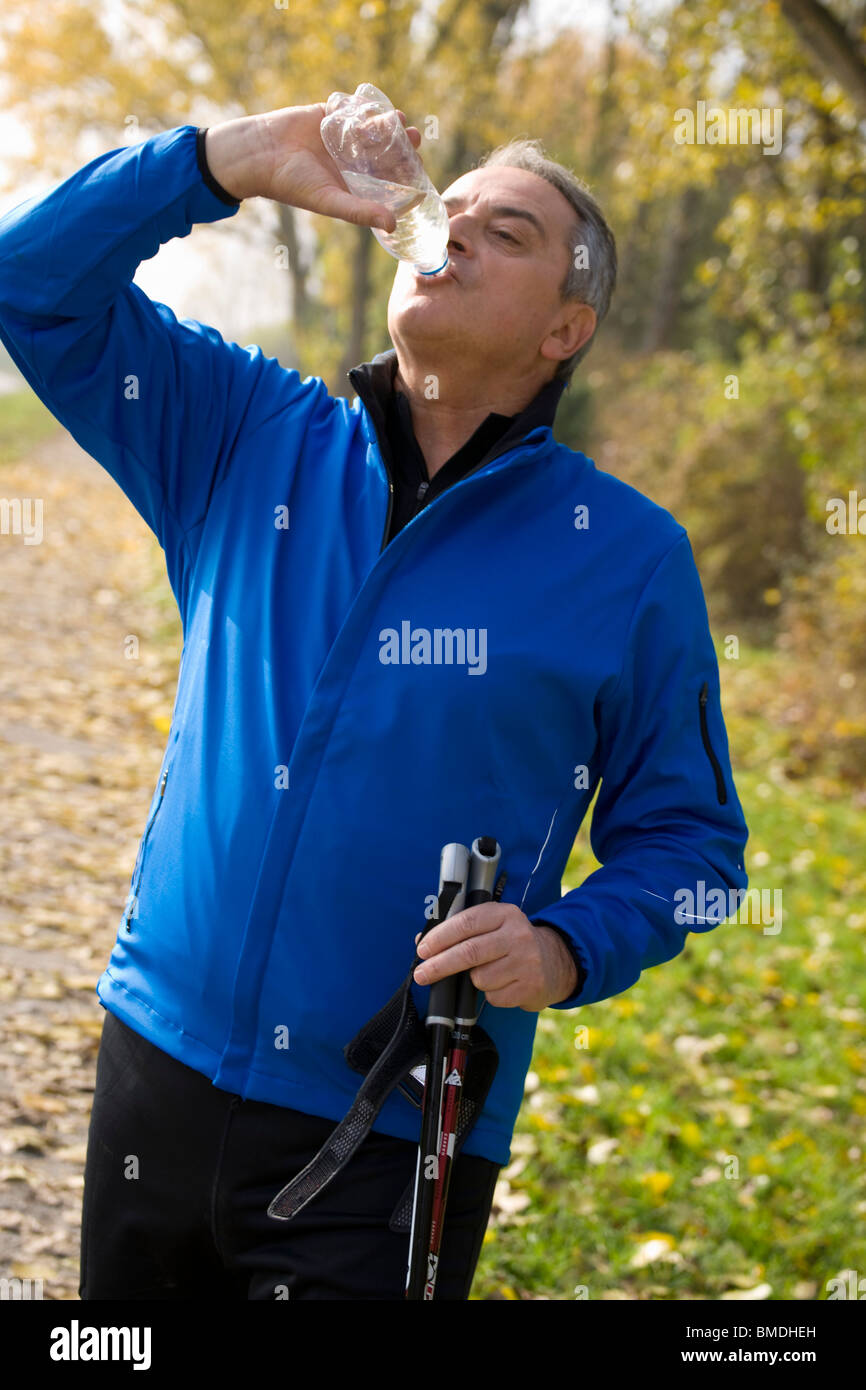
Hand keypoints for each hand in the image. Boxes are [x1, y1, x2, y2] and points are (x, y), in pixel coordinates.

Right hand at [205, 105, 421, 228]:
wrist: (261, 154)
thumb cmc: (293, 184)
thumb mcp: (330, 201)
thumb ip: (361, 212)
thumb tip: (393, 224)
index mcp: (351, 184)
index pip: (384, 179)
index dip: (403, 174)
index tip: (420, 168)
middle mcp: (348, 161)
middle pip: (383, 151)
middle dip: (400, 144)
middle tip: (415, 137)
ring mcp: (339, 138)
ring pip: (370, 129)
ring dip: (387, 123)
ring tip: (401, 119)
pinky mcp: (328, 116)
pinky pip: (351, 109)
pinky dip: (365, 106)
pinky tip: (379, 105)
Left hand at [413, 903, 578, 1010]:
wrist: (556, 961)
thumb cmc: (512, 942)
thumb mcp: (492, 925)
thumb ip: (460, 930)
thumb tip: (422, 941)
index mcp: (504, 914)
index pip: (466, 923)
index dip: (440, 937)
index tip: (422, 950)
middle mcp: (517, 935)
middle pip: (469, 952)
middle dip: (439, 965)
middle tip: (422, 974)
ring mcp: (526, 961)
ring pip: (480, 978)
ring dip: (472, 981)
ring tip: (484, 974)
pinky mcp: (530, 986)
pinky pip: (493, 996)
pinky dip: (489, 994)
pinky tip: (501, 984)